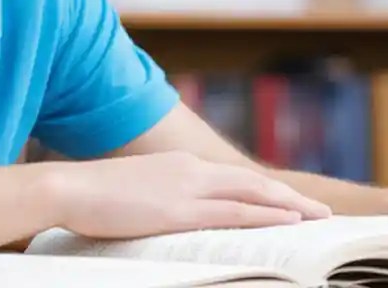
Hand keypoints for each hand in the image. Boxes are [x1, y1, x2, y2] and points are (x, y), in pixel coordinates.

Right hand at [44, 150, 331, 238]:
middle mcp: (190, 171)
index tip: (290, 202)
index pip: (234, 179)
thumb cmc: (92, 196)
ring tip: (317, 217)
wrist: (67, 187)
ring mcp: (187, 188)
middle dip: (290, 197)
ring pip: (253, 194)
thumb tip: (170, 215)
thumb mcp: (135, 193)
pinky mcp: (179, 209)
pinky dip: (266, 215)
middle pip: (253, 182)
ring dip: (289, 205)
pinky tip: (289, 221)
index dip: (267, 191)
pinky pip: (234, 212)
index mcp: (180, 167)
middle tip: (321, 211)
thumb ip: (160, 199)